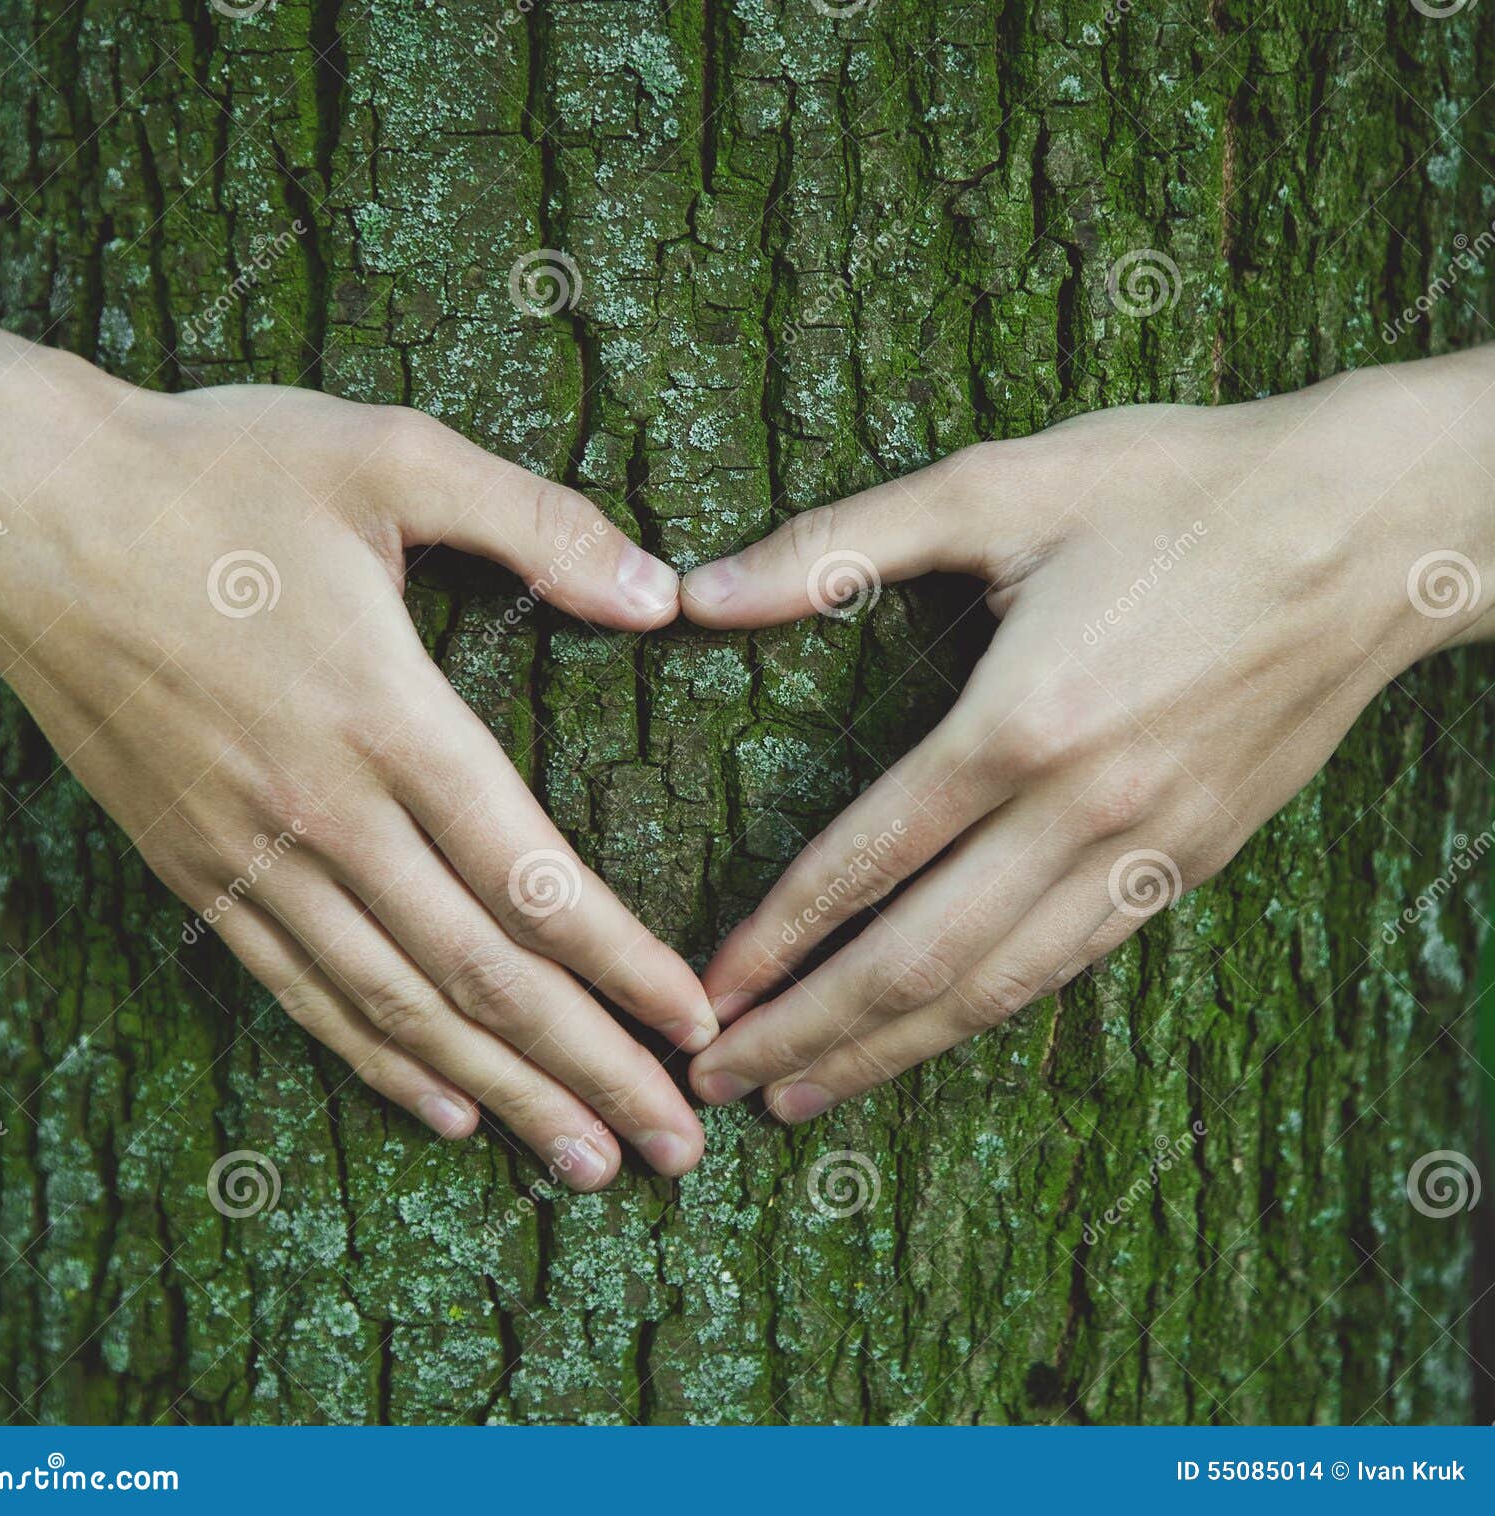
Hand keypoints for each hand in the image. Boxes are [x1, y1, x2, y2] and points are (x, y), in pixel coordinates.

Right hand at [0, 278, 714, 1188]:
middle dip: (591, 1067)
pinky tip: (445, 1107)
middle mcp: (326, 813)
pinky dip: (380, 1060)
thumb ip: (537, 522)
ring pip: (399, 1008)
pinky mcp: (195, 870)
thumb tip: (662, 593)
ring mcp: (252, 855)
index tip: (695, 1026)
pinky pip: (302, 992)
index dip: (625, 966)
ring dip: (503, 1092)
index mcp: (388, 714)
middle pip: (483, 974)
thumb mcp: (389, 452)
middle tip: (674, 1145)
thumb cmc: (212, 474)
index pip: (533, 879)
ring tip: (586, 1158)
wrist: (23, 514)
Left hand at [680, 356, 1494, 1121]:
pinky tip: (938, 1036)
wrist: (1378, 531)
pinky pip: (1072, 963)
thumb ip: (839, 545)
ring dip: (890, 1052)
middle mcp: (1083, 813)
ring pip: (997, 989)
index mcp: (1020, 723)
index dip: (778, 936)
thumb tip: (698, 594)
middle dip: (809, 1031)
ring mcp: (1148, 852)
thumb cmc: (1182, 489)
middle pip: (918, 960)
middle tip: (719, 1082)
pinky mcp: (1195, 861)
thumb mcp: (1000, 483)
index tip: (711, 990)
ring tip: (804, 1097)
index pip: (867, 861)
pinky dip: (990, 1015)